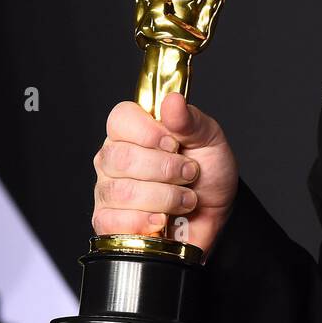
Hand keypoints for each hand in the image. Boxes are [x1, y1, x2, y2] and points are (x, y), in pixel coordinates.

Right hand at [92, 93, 238, 254]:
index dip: (148, 132)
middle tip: (189, 173)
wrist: (214, 215)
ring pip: (122, 192)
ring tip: (185, 199)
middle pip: (120, 158)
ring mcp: (107, 190)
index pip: (121, 118)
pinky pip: (112, 222)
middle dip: (165, 169)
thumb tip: (173, 100)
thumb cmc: (208, 174)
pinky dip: (145, 222)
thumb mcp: (210, 141)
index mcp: (134, 131)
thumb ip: (191, 121)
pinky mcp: (107, 221)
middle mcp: (114, 158)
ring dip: (165, 198)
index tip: (174, 144)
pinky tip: (162, 220)